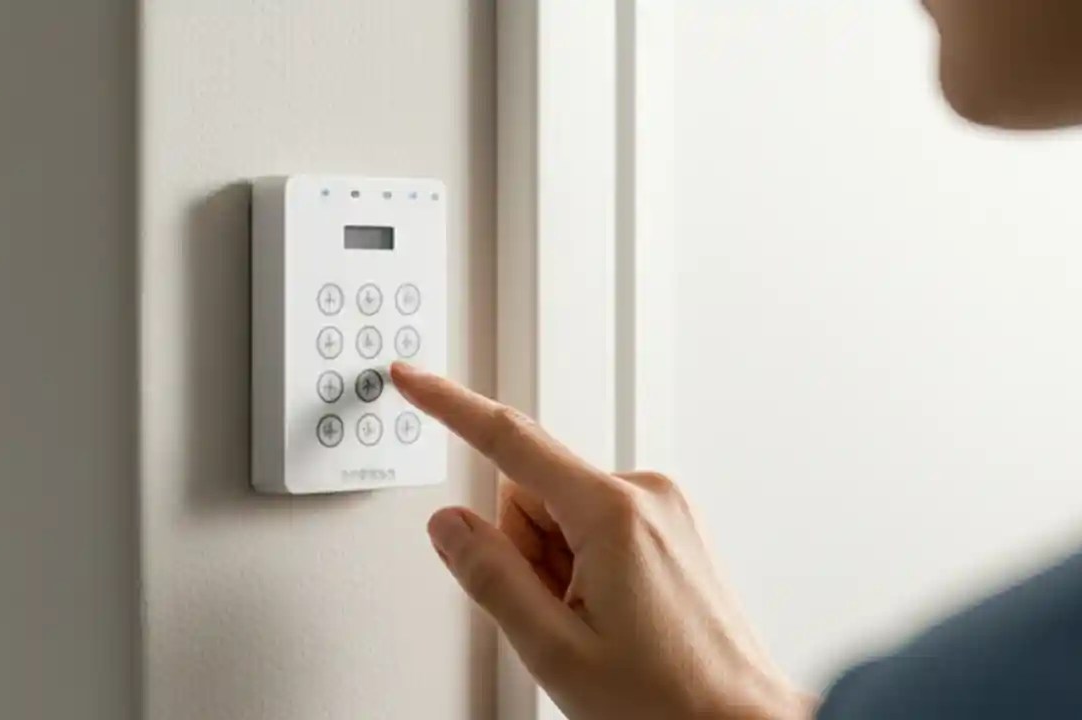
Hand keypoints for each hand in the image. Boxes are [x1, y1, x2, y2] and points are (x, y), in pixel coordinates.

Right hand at [390, 363, 815, 719]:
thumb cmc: (668, 702)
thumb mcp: (556, 652)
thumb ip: (491, 578)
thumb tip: (449, 525)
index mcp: (613, 514)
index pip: (509, 441)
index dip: (449, 406)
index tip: (411, 379)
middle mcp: (645, 494)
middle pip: (532, 493)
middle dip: (525, 552)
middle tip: (558, 618)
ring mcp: (663, 509)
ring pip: (561, 514)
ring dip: (556, 566)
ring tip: (593, 624)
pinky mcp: (670, 526)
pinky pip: (595, 526)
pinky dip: (583, 566)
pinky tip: (610, 615)